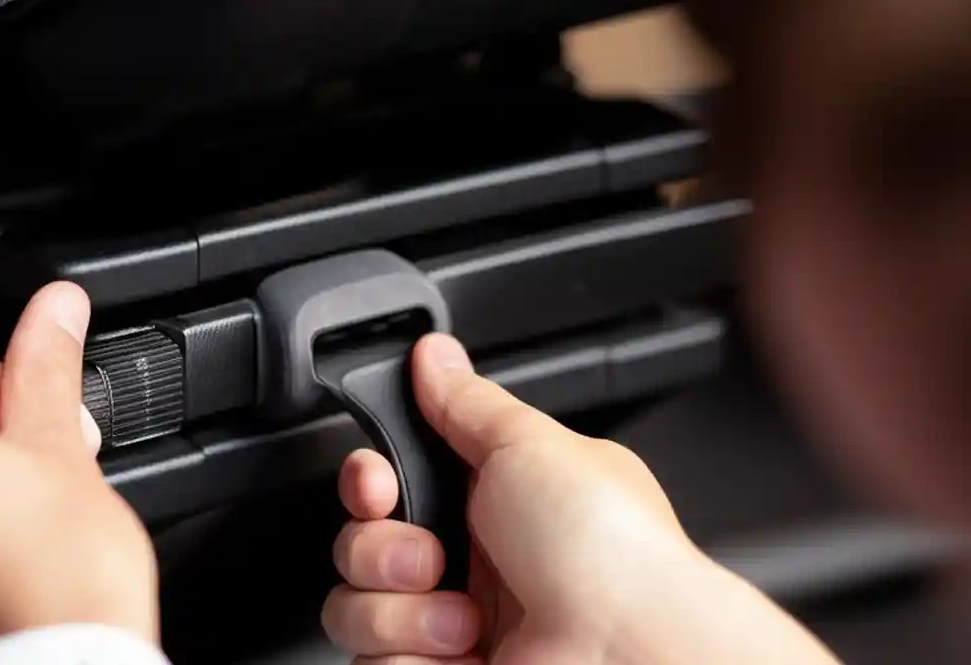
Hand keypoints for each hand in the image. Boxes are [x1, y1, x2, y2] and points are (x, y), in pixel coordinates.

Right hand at [322, 333, 839, 663]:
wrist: (632, 651)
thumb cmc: (610, 552)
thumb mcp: (531, 445)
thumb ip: (465, 401)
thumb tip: (432, 354)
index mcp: (490, 499)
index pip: (390, 482)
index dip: (367, 481)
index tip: (377, 484)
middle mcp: (469, 563)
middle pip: (360, 544)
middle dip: (381, 549)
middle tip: (431, 557)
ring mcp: (453, 628)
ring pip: (356, 608)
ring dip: (400, 611)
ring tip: (463, 619)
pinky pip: (375, 664)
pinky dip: (409, 659)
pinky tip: (460, 653)